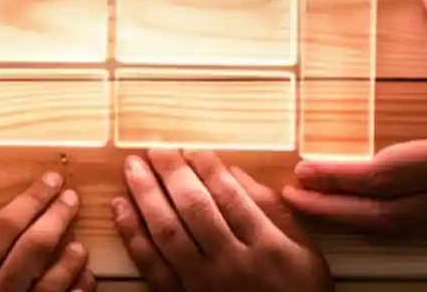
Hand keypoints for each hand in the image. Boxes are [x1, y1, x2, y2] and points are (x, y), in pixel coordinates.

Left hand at [112, 150, 333, 291]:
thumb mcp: (305, 252)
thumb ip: (272, 210)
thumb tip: (234, 172)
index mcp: (267, 247)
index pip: (230, 196)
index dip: (206, 167)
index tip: (191, 148)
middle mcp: (234, 264)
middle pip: (195, 209)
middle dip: (171, 174)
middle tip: (156, 150)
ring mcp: (205, 285)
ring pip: (168, 233)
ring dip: (146, 195)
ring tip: (133, 168)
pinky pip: (152, 267)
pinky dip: (132, 235)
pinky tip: (121, 208)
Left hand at [283, 0, 426, 233]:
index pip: (391, 176)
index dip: (341, 176)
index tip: (302, 170)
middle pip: (391, 214)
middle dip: (337, 210)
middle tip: (291, 198)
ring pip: (412, 225)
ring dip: (363, 218)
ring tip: (324, 206)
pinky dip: (397, 217)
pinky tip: (381, 206)